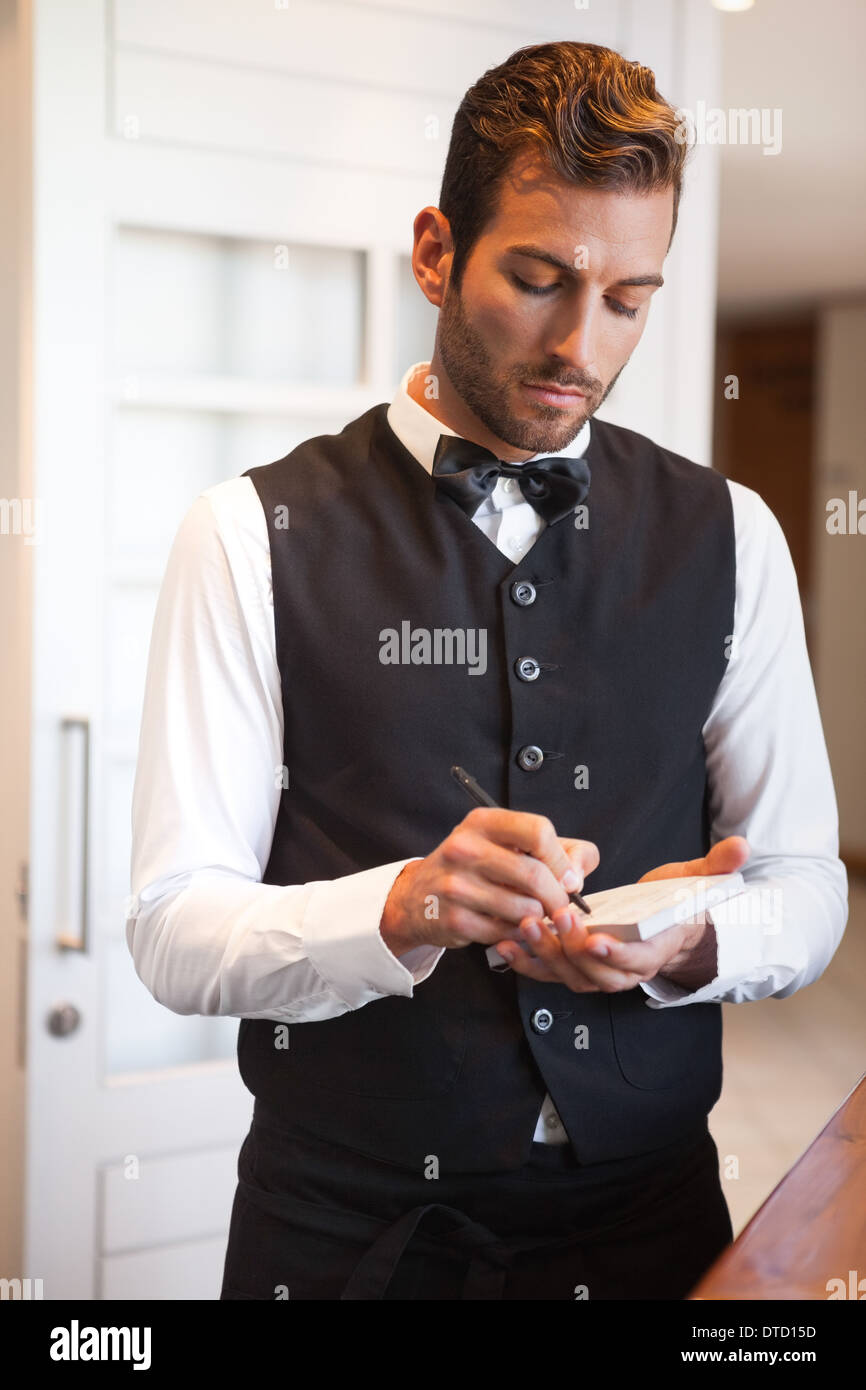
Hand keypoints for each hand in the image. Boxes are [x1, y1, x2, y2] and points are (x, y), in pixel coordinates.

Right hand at [379, 807, 599, 955]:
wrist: (418, 897)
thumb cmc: (474, 868)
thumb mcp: (506, 844)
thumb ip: (555, 849)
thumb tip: (578, 875)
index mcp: (482, 822)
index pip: (538, 831)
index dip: (561, 859)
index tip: (568, 877)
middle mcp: (464, 848)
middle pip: (534, 874)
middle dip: (558, 897)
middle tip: (561, 907)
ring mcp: (456, 885)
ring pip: (524, 908)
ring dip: (537, 917)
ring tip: (531, 913)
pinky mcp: (453, 919)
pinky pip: (506, 932)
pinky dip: (518, 934)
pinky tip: (510, 925)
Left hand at [493, 835, 750, 993]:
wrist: (663, 926)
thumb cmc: (677, 903)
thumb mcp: (699, 881)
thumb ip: (718, 866)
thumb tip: (743, 847)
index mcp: (657, 948)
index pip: (639, 960)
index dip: (618, 954)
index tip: (597, 939)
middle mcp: (627, 968)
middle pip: (598, 973)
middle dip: (573, 950)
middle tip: (556, 919)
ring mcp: (599, 972)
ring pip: (570, 975)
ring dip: (546, 956)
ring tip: (525, 927)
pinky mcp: (575, 966)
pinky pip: (550, 972)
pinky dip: (527, 963)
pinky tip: (507, 944)